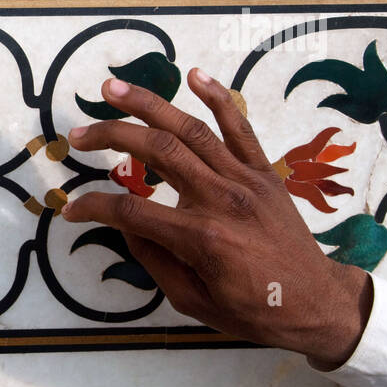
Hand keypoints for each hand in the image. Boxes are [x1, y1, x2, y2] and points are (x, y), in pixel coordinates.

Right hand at [62, 69, 372, 368]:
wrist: (314, 303)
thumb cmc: (252, 310)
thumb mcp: (190, 299)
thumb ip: (153, 257)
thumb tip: (126, 223)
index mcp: (200, 237)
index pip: (132, 210)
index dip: (94, 207)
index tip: (71, 210)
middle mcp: (221, 199)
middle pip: (156, 151)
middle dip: (110, 136)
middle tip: (78, 135)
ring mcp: (245, 180)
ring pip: (190, 129)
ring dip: (148, 104)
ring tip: (112, 88)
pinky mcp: (264, 173)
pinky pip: (239, 128)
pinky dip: (218, 98)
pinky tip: (194, 75)